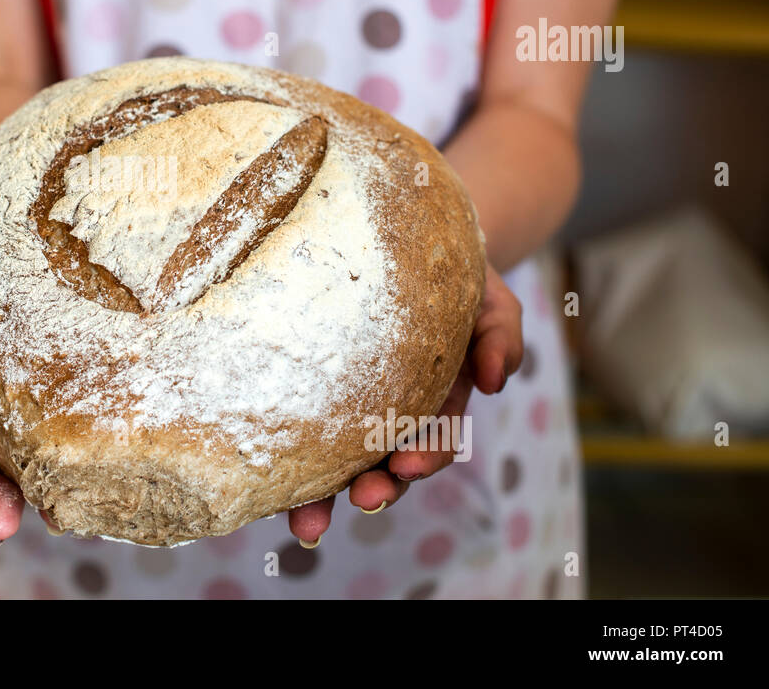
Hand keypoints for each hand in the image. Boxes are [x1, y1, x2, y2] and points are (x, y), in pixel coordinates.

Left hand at [288, 262, 522, 545]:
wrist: (404, 246)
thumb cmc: (452, 276)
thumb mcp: (490, 300)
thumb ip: (501, 336)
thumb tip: (497, 381)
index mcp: (438, 398)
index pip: (435, 438)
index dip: (425, 456)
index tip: (408, 464)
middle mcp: (394, 412)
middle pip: (386, 463)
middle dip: (377, 488)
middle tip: (363, 498)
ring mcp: (352, 408)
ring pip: (340, 462)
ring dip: (326, 497)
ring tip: (307, 522)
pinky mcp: (314, 392)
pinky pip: (301, 430)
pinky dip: (289, 463)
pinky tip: (268, 485)